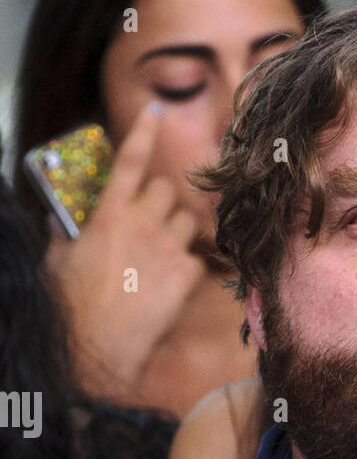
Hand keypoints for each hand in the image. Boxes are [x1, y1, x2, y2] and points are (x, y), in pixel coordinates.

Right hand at [42, 103, 205, 400]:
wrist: (102, 347)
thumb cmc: (74, 306)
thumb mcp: (57, 262)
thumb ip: (63, 233)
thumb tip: (59, 220)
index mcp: (108, 214)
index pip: (129, 160)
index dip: (143, 131)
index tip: (155, 110)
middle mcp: (142, 223)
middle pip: (167, 190)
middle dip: (161, 202)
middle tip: (149, 223)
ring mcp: (167, 248)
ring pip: (187, 221)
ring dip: (178, 230)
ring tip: (160, 254)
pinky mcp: (186, 275)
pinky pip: (196, 258)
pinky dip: (186, 267)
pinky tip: (169, 283)